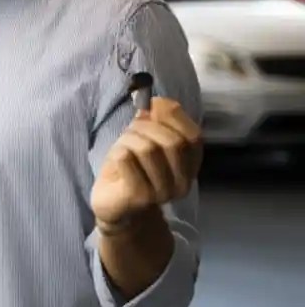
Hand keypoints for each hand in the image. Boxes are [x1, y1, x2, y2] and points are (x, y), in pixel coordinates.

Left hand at [91, 97, 202, 232]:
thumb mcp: (145, 139)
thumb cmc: (131, 169)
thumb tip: (158, 101)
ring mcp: (161, 193)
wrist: (114, 205)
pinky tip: (117, 161)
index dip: (174, 115)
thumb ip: (155, 121)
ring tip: (123, 147)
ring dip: (128, 140)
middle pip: (172, 142)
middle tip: (131, 130)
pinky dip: (117, 151)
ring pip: (147, 148)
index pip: (193, 137)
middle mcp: (182, 183)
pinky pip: (126, 159)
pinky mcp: (139, 197)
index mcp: (190, 167)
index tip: (154, 103)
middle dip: (146, 127)